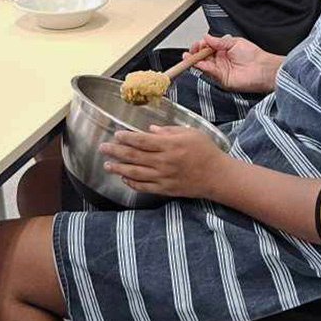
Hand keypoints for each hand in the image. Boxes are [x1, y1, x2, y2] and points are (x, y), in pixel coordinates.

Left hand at [98, 125, 229, 199]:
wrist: (217, 176)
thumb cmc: (205, 151)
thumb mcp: (190, 133)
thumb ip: (169, 131)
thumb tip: (151, 130)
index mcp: (170, 145)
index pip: (142, 141)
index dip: (127, 138)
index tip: (116, 135)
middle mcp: (164, 162)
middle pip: (134, 156)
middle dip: (116, 151)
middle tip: (102, 148)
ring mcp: (164, 177)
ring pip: (135, 173)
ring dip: (119, 168)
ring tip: (107, 165)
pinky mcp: (166, 189)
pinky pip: (144, 187)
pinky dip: (132, 183)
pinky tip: (124, 178)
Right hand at [186, 34, 277, 93]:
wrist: (262, 69)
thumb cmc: (254, 55)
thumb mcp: (234, 42)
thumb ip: (219, 41)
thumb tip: (206, 37)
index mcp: (223, 50)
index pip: (206, 47)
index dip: (200, 46)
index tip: (196, 45)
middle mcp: (220, 60)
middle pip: (202, 57)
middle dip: (194, 54)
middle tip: (189, 52)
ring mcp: (220, 70)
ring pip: (204, 65)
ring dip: (195, 62)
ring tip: (189, 57)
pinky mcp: (221, 79)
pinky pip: (210, 72)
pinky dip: (204, 68)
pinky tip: (200, 63)